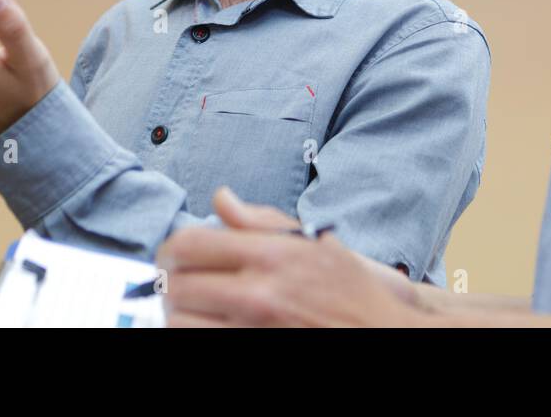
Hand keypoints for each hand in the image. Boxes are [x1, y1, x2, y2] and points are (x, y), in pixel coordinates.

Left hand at [157, 189, 425, 326]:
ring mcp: (253, 330)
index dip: (171, 249)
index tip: (176, 256)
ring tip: (191, 308)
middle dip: (170, 282)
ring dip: (178, 313)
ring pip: (179, 321)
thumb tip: (221, 197)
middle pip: (176, 284)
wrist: (380, 333)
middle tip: (179, 283)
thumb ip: (260, 220)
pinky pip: (198, 344)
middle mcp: (258, 293)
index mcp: (271, 255)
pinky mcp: (250, 353)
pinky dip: (195, 333)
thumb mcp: (312, 241)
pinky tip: (207, 325)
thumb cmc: (348, 289)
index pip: (188, 244)